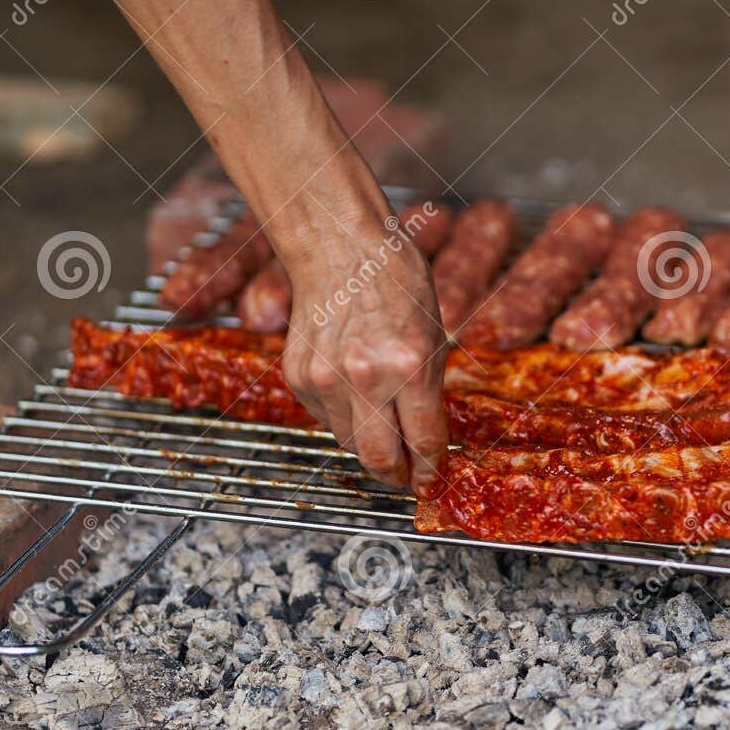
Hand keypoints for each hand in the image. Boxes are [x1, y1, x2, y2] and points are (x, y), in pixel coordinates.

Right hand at [279, 205, 449, 490]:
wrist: (338, 248)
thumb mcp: (432, 336)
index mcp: (409, 365)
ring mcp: (325, 379)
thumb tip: (424, 442)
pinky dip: (342, 417)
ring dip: (369, 444)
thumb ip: (428, 392)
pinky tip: (352, 391)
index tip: (429, 481)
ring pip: (349, 443)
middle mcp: (365, 377)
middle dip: (396, 475)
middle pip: (380, 460)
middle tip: (406, 476)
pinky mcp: (297, 377)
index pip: (423, 441)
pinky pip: (324, 419)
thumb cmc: (394, 282)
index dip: (429, 470)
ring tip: (380, 423)